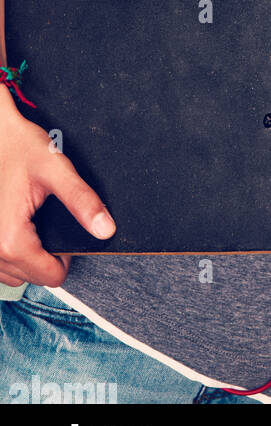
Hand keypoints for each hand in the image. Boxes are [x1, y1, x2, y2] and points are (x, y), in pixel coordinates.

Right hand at [0, 93, 115, 288]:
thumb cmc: (21, 148)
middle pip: (33, 277)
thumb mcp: (56, 170)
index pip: (52, 276)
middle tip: (49, 219)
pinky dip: (14, 253)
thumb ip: (82, 200)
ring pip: (15, 274)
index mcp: (10, 239)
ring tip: (33, 221)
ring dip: (29, 256)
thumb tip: (106, 229)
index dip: (68, 255)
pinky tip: (20, 226)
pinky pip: (1, 265)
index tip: (66, 224)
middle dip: (48, 255)